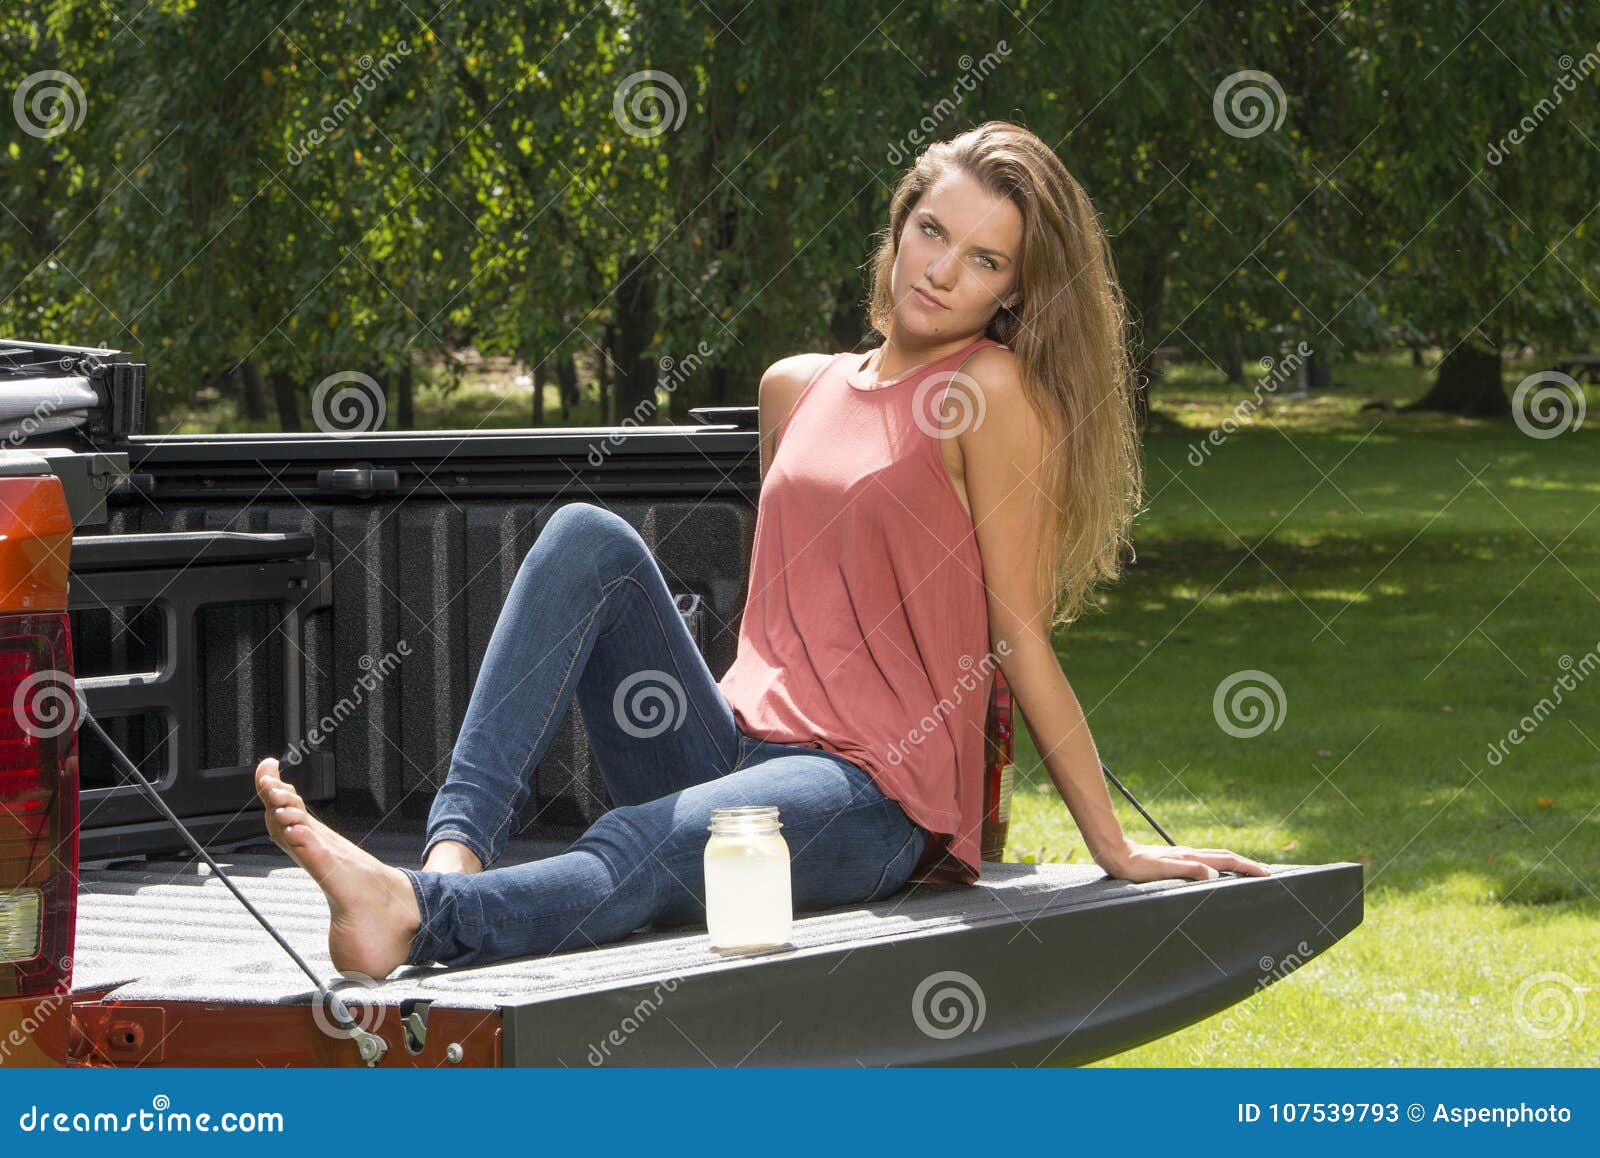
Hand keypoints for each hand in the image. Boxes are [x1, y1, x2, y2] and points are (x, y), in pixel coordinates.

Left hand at [1095, 838, 1270, 882]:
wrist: (1114, 853)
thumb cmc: (1135, 866)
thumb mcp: (1160, 870)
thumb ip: (1186, 870)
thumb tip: (1212, 872)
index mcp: (1190, 856)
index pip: (1226, 860)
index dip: (1248, 866)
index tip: (1267, 873)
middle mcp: (1189, 853)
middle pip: (1225, 856)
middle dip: (1247, 864)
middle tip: (1266, 872)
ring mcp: (1182, 855)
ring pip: (1215, 857)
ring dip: (1234, 863)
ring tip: (1248, 871)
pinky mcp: (1174, 859)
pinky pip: (1204, 860)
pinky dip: (1218, 864)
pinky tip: (1215, 871)